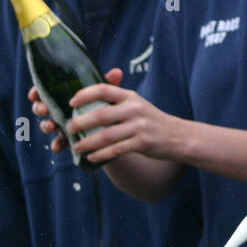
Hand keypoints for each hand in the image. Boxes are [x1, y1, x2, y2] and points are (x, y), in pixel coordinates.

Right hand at [30, 68, 124, 153]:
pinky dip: (57, 144)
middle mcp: (59, 109)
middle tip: (43, 109)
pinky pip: (58, 143)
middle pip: (42, 108)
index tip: (34, 94)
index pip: (45, 91)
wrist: (112, 127)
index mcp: (63, 95)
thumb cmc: (105, 104)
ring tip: (51, 126)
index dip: (36, 92)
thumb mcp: (106, 94)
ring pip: (48, 125)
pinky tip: (57, 147)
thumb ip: (107, 84)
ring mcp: (62, 125)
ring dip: (46, 125)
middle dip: (39, 108)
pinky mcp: (67, 139)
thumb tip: (117, 72)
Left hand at [66, 71, 184, 163]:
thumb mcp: (137, 106)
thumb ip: (117, 104)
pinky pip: (116, 149)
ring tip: (76, 147)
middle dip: (80, 123)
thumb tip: (86, 108)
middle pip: (101, 115)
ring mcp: (140, 126)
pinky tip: (92, 157)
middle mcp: (135, 109)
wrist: (178, 136)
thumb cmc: (151, 121)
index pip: (105, 89)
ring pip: (106, 135)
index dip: (85, 94)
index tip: (71, 102)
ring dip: (87, 142)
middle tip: (68, 129)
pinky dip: (101, 154)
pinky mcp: (143, 143)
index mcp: (131, 97)